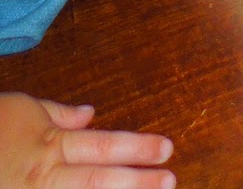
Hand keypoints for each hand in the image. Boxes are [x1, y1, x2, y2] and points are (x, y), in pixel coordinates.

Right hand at [0, 93, 174, 188]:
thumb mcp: (22, 110)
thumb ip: (59, 114)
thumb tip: (91, 114)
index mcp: (48, 145)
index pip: (102, 146)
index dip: (137, 148)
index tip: (167, 149)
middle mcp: (43, 177)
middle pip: (98, 180)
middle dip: (137, 182)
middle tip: (171, 180)